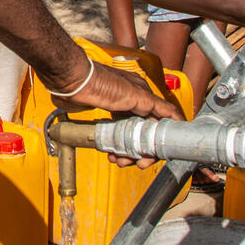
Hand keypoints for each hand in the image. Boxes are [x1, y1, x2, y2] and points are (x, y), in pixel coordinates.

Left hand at [56, 64, 182, 167]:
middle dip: (144, 150)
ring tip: (121, 161)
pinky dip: (117, 145)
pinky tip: (112, 154)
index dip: (164, 137)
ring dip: (129, 151)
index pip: (162, 118)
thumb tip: (172, 116)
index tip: (164, 153)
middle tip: (140, 163)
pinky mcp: (106, 113)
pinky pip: (116, 134)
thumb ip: (153, 104)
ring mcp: (120, 107)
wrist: (72, 81)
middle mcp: (134, 100)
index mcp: (143, 94)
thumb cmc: (100, 82)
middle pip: (146, 131)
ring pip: (131, 135)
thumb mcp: (133, 93)